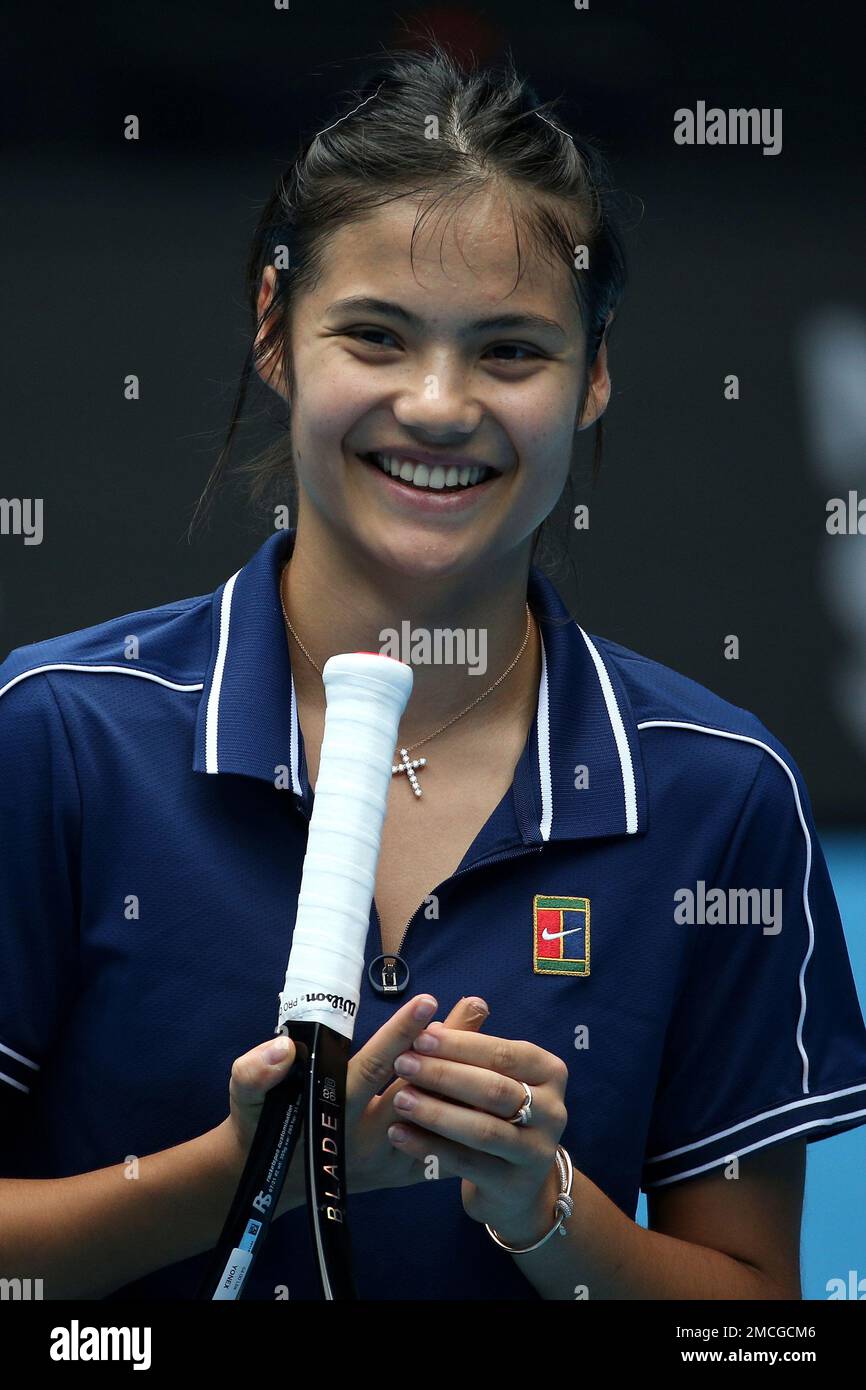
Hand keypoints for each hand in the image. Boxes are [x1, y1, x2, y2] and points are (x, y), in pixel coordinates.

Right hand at [223, 995, 489, 1215]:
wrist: (272, 1183)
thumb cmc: (260, 1125)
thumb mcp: (244, 1097)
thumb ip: (255, 1072)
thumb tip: (282, 1047)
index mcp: (332, 1111)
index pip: (373, 1069)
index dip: (400, 1035)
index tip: (427, 1001)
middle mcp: (365, 1136)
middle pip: (417, 1086)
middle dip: (446, 1046)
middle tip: (473, 1005)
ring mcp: (389, 1158)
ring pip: (436, 1112)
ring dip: (462, 1072)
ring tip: (481, 1025)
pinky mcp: (403, 1173)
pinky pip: (444, 1145)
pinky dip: (467, 1112)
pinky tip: (488, 1075)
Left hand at [386, 1020, 569, 1245]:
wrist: (516, 1184)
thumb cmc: (497, 1114)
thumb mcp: (493, 1076)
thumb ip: (470, 1047)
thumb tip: (436, 1013)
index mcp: (550, 1072)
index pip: (504, 1052)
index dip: (460, 1044)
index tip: (419, 1036)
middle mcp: (553, 1111)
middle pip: (494, 1089)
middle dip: (444, 1074)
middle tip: (402, 1062)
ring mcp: (537, 1152)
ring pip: (482, 1129)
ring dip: (435, 1112)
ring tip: (398, 1098)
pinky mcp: (514, 1185)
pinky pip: (466, 1164)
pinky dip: (429, 1147)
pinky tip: (399, 1134)